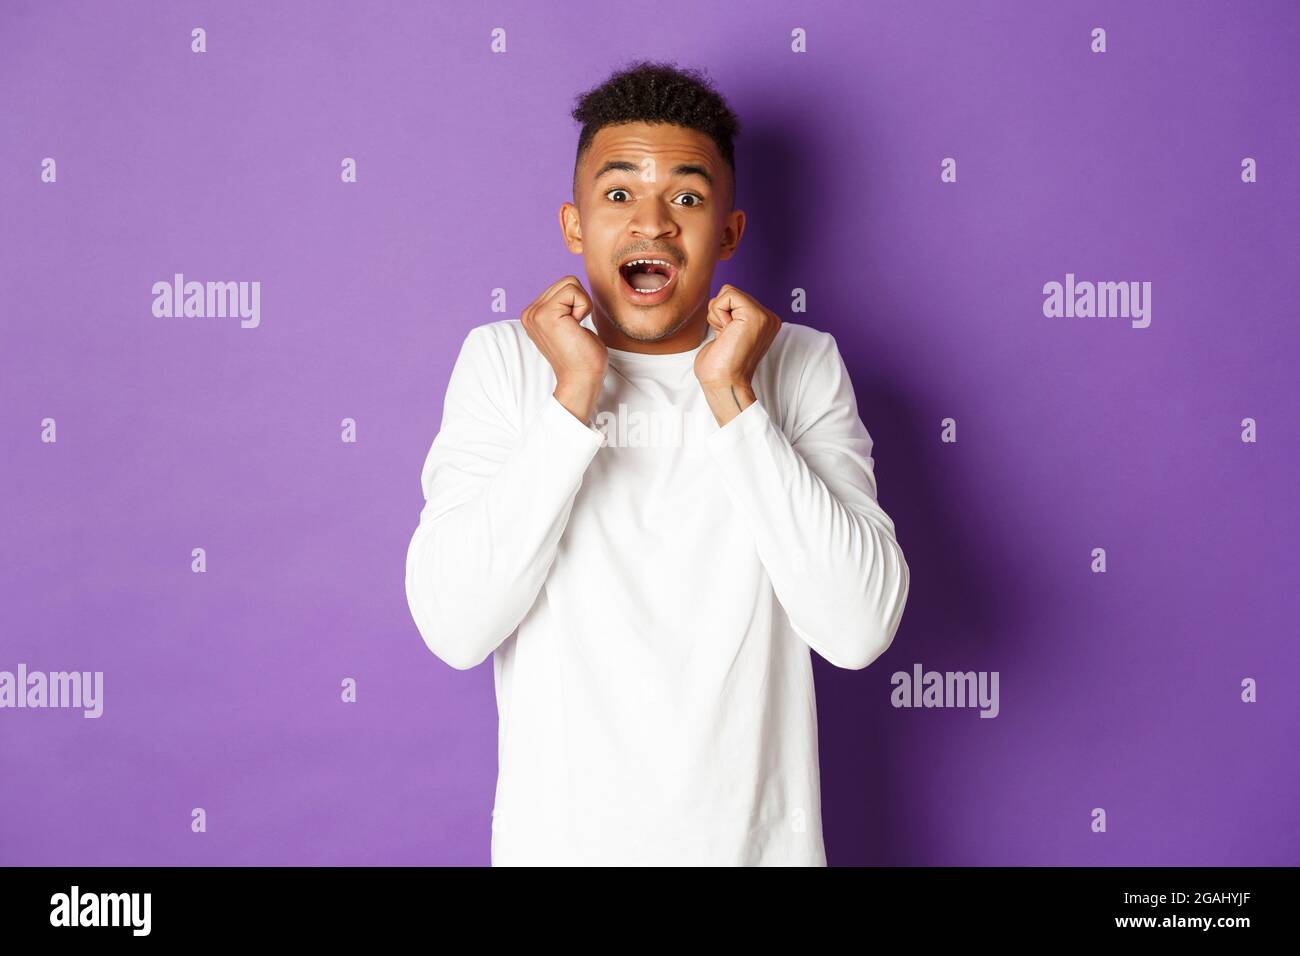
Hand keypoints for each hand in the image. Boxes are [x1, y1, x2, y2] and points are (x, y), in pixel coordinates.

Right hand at [521, 275, 607, 421]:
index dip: (577, 304)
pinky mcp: (545, 314)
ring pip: (570, 283)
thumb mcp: (568, 324)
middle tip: (575, 330)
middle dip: (580, 302)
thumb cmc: (583, 356)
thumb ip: (563, 307)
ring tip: (574, 329)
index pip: (563, 285)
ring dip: (582, 305)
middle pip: (567, 281)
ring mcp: (535, 313)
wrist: (582, 378)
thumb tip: (570, 289)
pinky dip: (583, 308)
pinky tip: (576, 328)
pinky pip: (574, 291)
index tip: (573, 329)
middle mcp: (529, 313)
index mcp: (533, 315)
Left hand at [694, 284, 779, 424]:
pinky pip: (727, 295)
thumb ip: (730, 316)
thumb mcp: (727, 333)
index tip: (727, 339)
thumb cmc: (719, 366)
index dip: (721, 316)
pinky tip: (726, 334)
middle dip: (718, 314)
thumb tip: (721, 302)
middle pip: (730, 292)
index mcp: (763, 322)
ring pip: (727, 292)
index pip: (733, 298)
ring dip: (717, 315)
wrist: (723, 384)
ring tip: (726, 337)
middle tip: (726, 339)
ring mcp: (764, 316)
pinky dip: (717, 314)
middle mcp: (768, 318)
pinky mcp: (755, 315)